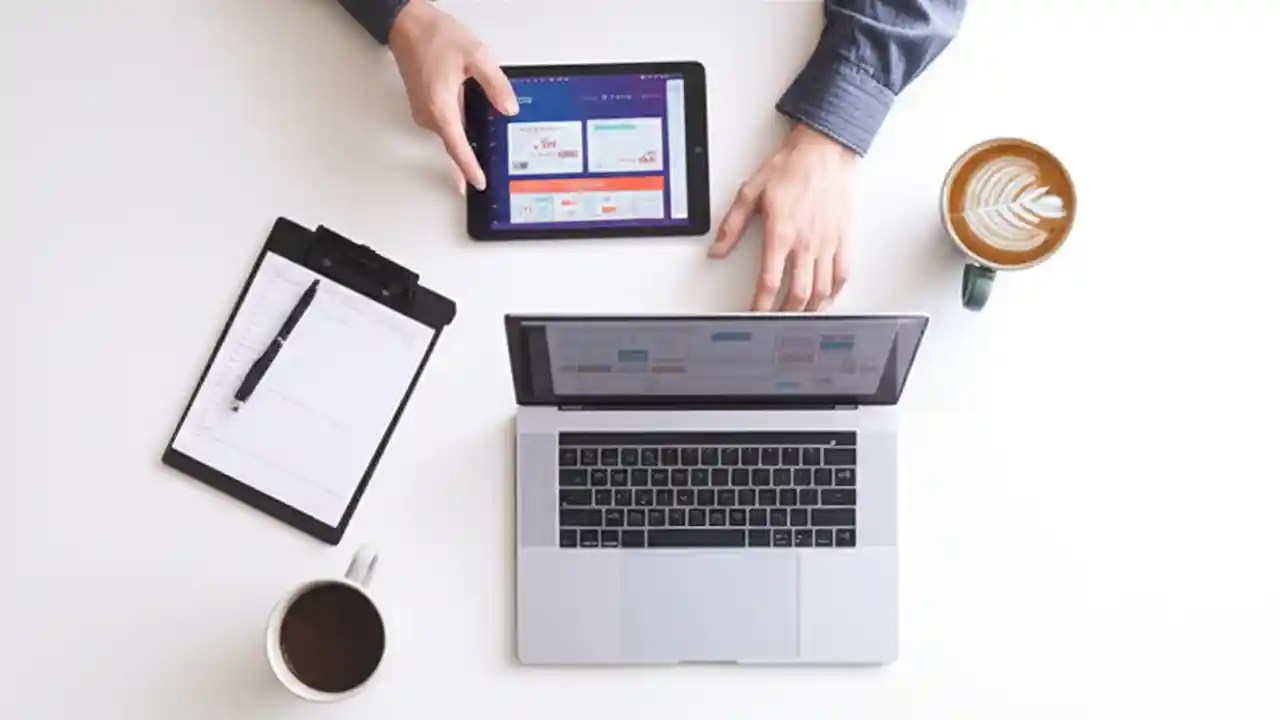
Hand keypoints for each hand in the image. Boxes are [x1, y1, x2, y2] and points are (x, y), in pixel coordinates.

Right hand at [388, 0, 516, 192]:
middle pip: (454, 145)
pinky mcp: (424, 105)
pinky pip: (445, 124)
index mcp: (440, 107)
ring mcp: (423, 111)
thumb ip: (495, 84)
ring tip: (483, 153)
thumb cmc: (433, 36)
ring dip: (464, 142)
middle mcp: (428, 114)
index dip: (469, 169)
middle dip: (470, 159)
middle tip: (487, 174)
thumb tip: (508, 107)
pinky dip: (458, 128)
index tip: (477, 184)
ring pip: (450, 134)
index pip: (457, 148)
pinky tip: (472, 125)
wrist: (407, 24)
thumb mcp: (475, 56)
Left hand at [709, 124, 857, 310]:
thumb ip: (731, 226)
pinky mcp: (843, 238)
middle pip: (798, 293)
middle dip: (785, 314)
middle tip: (776, 321)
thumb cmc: (790, 168)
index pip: (770, 281)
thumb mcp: (749, 193)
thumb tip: (717, 250)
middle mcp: (806, 242)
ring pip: (822, 290)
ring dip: (809, 309)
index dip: (761, 305)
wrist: (823, 150)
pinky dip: (833, 293)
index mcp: (781, 233)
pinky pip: (842, 274)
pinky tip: (825, 299)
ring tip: (798, 316)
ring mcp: (828, 242)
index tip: (754, 315)